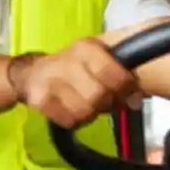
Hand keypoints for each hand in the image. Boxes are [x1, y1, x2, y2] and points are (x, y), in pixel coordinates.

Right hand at [8, 39, 143, 128]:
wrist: (33, 73)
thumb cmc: (76, 68)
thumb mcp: (102, 59)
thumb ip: (123, 73)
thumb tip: (136, 99)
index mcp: (85, 48)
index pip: (112, 73)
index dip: (125, 87)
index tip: (128, 91)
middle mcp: (65, 61)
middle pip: (97, 96)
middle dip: (107, 103)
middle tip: (107, 101)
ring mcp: (49, 81)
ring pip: (82, 111)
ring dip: (90, 113)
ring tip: (89, 105)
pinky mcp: (38, 100)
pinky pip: (68, 121)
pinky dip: (75, 120)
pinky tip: (73, 110)